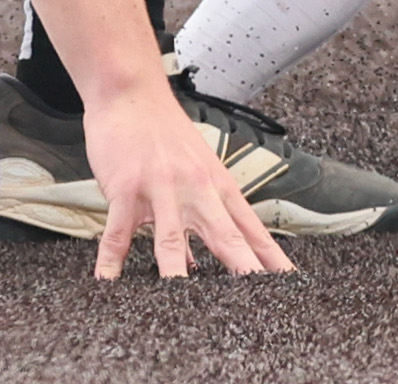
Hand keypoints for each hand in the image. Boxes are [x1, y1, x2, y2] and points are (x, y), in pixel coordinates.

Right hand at [81, 83, 293, 279]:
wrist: (133, 93)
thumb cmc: (165, 132)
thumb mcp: (195, 170)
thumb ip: (200, 216)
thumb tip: (196, 264)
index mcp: (217, 186)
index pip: (251, 228)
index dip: (272, 258)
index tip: (290, 283)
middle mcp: (195, 189)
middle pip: (224, 236)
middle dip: (242, 269)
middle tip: (257, 300)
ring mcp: (161, 189)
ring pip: (172, 239)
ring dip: (176, 272)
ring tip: (180, 305)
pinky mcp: (126, 188)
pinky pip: (118, 232)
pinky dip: (112, 260)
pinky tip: (108, 282)